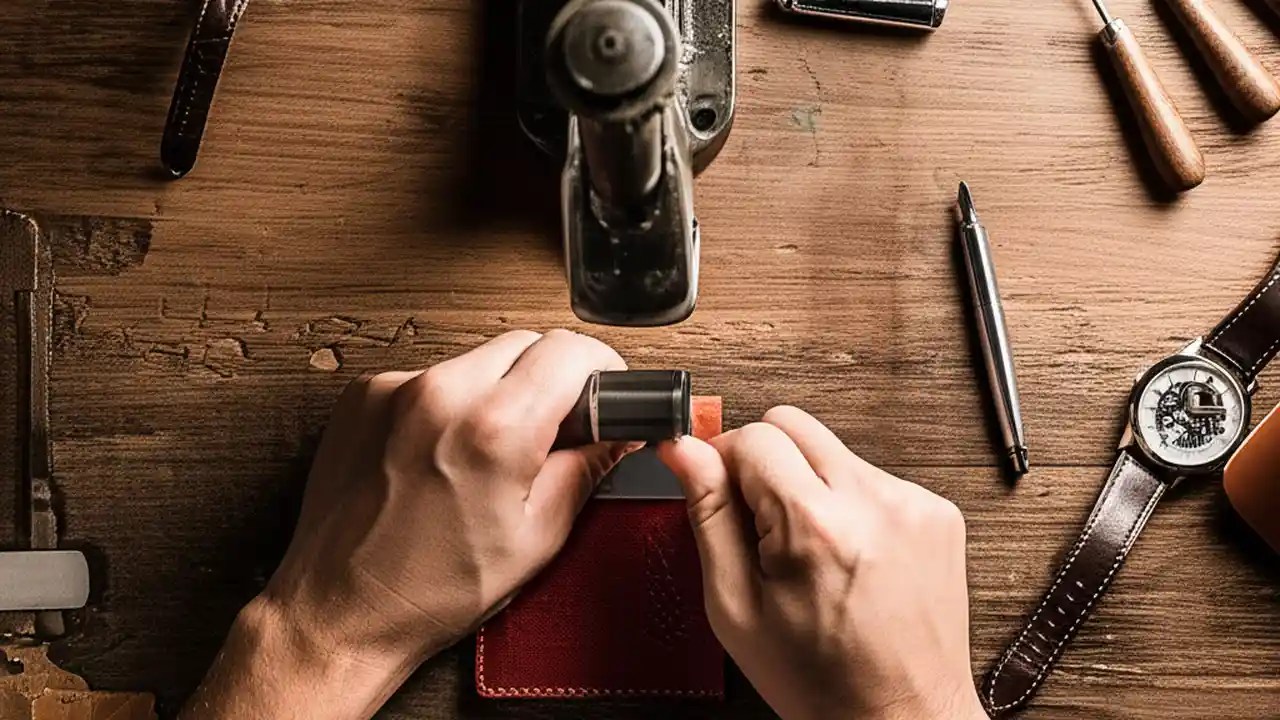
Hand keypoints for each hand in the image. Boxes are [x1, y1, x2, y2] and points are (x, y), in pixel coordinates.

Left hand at [182, 329, 631, 719]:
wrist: (341, 609)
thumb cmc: (429, 589)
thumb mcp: (537, 538)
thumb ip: (586, 469)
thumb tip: (618, 432)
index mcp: (494, 430)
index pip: (569, 351)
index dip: (600, 366)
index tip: (604, 385)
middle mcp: (440, 395)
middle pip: (524, 343)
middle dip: (551, 376)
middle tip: (553, 426)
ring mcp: (394, 389)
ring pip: (476, 358)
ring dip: (498, 388)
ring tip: (488, 450)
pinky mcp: (363, 395)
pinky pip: (430, 377)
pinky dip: (448, 403)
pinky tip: (442, 452)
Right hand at [659, 406, 985, 719]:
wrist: (902, 718)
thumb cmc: (819, 680)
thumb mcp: (736, 606)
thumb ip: (708, 515)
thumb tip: (684, 449)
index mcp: (815, 526)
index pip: (755, 435)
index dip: (726, 461)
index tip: (723, 493)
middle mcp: (873, 503)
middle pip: (795, 424)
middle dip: (766, 462)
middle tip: (762, 523)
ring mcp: (913, 504)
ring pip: (834, 449)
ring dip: (811, 484)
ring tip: (811, 551)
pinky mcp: (938, 513)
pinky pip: (873, 477)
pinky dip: (851, 504)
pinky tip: (848, 555)